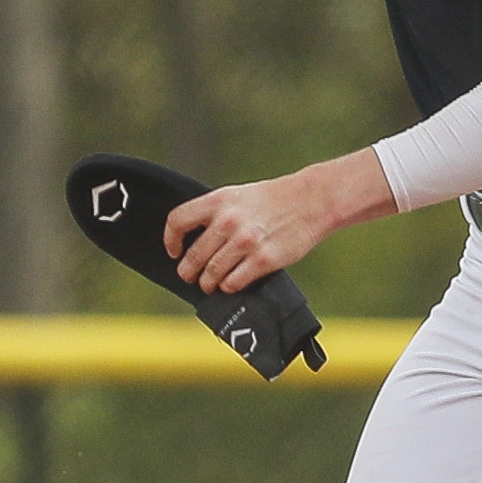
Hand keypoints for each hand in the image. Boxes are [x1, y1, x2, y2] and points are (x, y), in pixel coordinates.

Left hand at [166, 153, 393, 292]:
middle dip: (188, 272)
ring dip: (208, 283)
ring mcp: (245, 242)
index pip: (178, 221)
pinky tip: (231, 283)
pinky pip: (234, 283)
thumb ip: (213, 213)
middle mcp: (228, 221)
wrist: (311, 201)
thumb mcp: (237, 195)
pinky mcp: (263, 260)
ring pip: (211, 274)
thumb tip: (191, 240)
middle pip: (193, 256)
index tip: (174, 251)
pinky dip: (229, 286)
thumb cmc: (272, 199)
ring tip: (211, 283)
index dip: (171, 240)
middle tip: (191, 277)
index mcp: (219, 201)